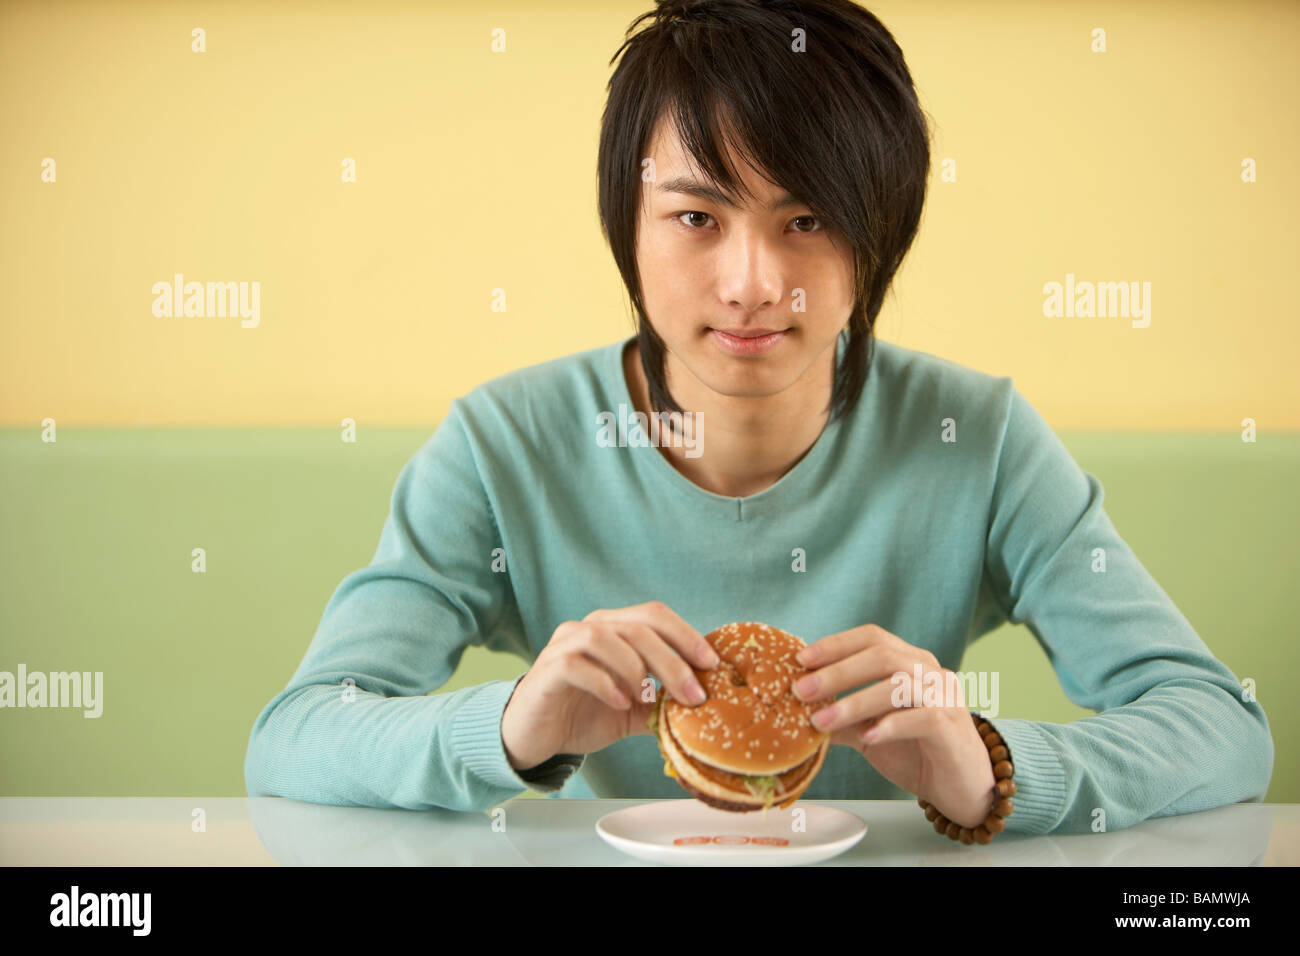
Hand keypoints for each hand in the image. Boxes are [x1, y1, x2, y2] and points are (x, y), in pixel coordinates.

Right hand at [500, 601, 718, 771]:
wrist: (534, 736)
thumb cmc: (584, 714)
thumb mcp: (634, 712)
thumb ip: (662, 703)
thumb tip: (704, 705)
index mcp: (614, 628)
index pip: (655, 615)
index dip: (686, 634)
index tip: (712, 663)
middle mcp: (590, 628)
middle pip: (638, 626)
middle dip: (672, 660)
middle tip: (693, 694)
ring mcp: (565, 645)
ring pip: (607, 638)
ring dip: (636, 669)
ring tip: (649, 699)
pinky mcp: (547, 669)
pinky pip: (576, 664)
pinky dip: (605, 682)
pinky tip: (620, 703)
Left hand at [791, 624, 996, 828]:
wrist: (961, 788)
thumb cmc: (915, 752)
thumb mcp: (868, 732)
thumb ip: (840, 718)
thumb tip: (795, 711)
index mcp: (910, 662)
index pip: (873, 637)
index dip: (836, 644)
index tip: (800, 659)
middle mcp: (930, 671)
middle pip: (882, 655)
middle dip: (837, 672)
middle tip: (801, 690)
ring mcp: (945, 696)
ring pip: (899, 685)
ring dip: (855, 702)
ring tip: (822, 722)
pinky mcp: (953, 726)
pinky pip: (923, 717)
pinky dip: (892, 725)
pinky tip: (867, 738)